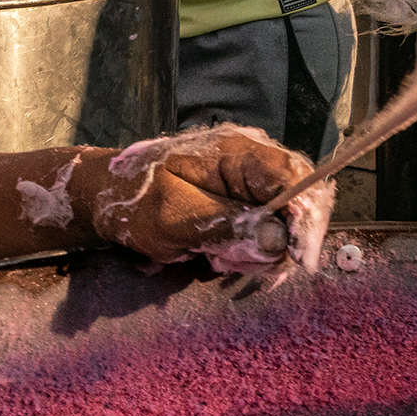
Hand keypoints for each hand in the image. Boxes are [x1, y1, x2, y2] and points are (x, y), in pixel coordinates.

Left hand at [84, 125, 327, 275]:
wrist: (109, 196)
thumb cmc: (135, 200)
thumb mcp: (173, 216)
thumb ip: (224, 226)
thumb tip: (278, 241)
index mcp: (236, 152)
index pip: (295, 177)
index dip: (307, 219)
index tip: (299, 260)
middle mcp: (252, 160)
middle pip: (301, 198)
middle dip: (283, 241)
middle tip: (237, 263)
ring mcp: (250, 180)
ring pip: (287, 220)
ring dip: (260, 250)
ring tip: (216, 258)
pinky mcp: (244, 200)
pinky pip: (268, 228)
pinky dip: (252, 250)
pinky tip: (221, 257)